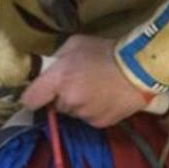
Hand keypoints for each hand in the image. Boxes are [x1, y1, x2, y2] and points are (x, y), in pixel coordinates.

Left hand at [20, 35, 148, 127]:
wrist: (139, 69)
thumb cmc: (106, 51)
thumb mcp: (75, 44)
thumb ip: (57, 58)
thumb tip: (48, 69)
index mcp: (59, 79)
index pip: (30, 100)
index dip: (32, 97)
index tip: (38, 93)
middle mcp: (68, 100)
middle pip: (54, 105)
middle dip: (61, 96)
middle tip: (78, 82)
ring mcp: (84, 114)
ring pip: (72, 112)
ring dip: (78, 103)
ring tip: (95, 88)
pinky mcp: (99, 123)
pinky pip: (88, 118)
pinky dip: (93, 110)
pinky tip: (105, 97)